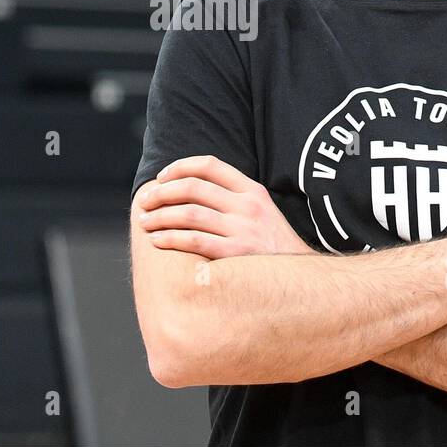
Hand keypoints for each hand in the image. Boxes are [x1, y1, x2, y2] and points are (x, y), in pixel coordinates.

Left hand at [136, 155, 315, 259]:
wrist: (301, 280)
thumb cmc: (271, 248)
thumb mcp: (262, 213)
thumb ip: (233, 199)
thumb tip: (188, 190)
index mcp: (253, 191)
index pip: (210, 165)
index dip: (180, 167)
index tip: (161, 177)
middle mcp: (248, 206)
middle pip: (194, 188)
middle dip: (162, 193)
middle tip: (145, 202)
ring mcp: (243, 230)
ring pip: (189, 214)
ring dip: (160, 216)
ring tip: (145, 222)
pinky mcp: (237, 254)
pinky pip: (195, 241)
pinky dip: (171, 239)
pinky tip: (157, 241)